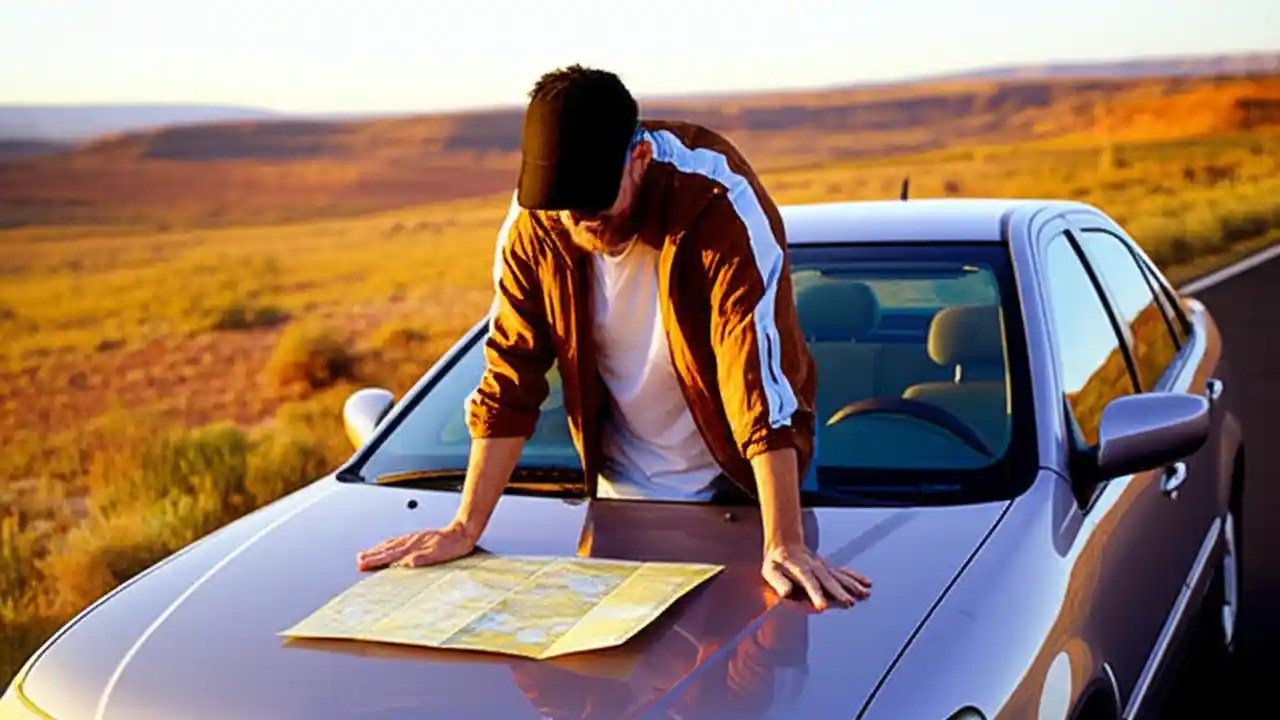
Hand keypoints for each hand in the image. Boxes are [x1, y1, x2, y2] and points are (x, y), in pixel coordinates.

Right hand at [356, 523, 475, 570]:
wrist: (462, 532)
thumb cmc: (452, 545)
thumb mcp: (438, 555)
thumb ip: (422, 559)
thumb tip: (406, 563)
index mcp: (413, 547)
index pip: (389, 555)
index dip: (375, 560)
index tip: (363, 564)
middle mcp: (410, 542)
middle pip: (386, 548)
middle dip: (372, 554)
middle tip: (359, 560)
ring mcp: (413, 539)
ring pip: (390, 544)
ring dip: (377, 550)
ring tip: (366, 554)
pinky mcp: (416, 538)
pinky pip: (397, 542)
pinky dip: (387, 545)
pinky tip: (387, 547)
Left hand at [761, 543, 870, 610]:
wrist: (785, 543)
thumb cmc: (776, 562)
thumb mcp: (770, 571)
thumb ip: (778, 582)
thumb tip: (786, 592)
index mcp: (799, 569)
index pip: (809, 582)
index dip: (816, 594)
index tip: (822, 606)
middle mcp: (815, 567)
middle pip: (828, 580)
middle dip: (838, 592)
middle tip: (848, 603)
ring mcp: (823, 566)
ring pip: (839, 575)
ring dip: (852, 585)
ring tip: (864, 594)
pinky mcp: (828, 567)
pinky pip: (844, 572)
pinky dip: (855, 577)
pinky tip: (866, 583)